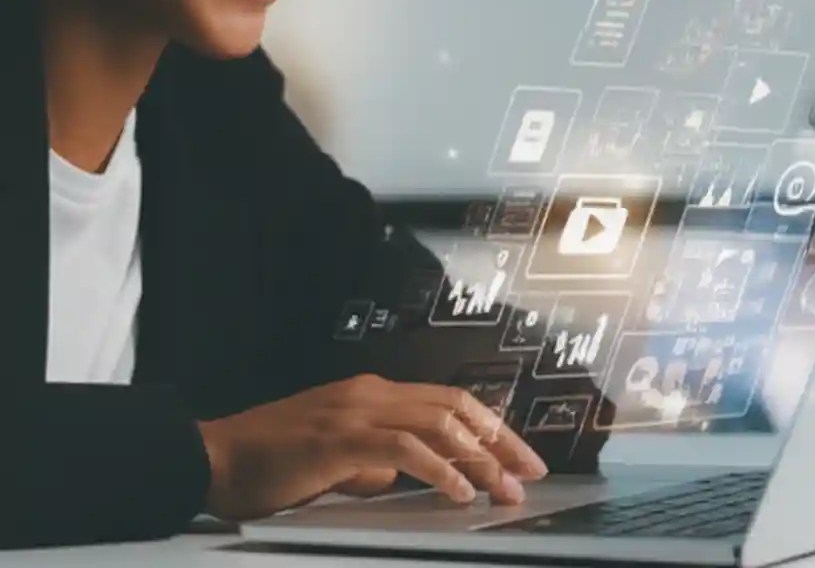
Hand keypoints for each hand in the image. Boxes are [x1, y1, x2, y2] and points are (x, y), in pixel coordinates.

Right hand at [196, 374, 547, 520]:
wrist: (210, 460)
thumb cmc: (268, 463)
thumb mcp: (335, 460)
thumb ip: (373, 463)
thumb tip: (404, 476)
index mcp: (372, 394)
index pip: (450, 404)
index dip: (492, 429)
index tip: (521, 458)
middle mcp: (371, 394)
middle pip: (457, 408)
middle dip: (501, 441)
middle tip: (531, 473)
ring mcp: (355, 411)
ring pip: (439, 424)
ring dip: (480, 460)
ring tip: (503, 491)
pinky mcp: (340, 438)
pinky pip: (405, 449)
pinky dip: (440, 470)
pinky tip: (459, 492)